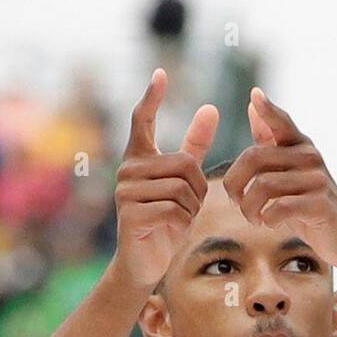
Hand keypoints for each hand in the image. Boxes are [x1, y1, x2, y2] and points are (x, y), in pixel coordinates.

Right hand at [113, 69, 218, 289]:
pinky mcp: (130, 212)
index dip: (152, 97)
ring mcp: (125, 190)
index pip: (141, 119)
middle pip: (183, 164)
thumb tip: (211, 108)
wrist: (143, 262)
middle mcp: (127, 169)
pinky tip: (172, 229)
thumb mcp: (182, 181)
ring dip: (192, 207)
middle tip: (189, 205)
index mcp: (138, 157)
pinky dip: (183, 221)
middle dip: (198, 188)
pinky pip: (174, 209)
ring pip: (181, 188)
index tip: (161, 74)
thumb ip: (193, 147)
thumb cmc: (164, 219)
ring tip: (179, 217)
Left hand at [223, 88, 336, 277]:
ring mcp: (317, 179)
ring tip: (253, 218)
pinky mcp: (321, 204)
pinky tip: (269, 223)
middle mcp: (309, 157)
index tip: (255, 95)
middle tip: (235, 202)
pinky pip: (280, 207)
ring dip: (249, 208)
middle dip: (234, 183)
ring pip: (263, 186)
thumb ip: (270, 141)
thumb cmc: (310, 203)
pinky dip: (267, 219)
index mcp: (300, 146)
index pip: (282, 122)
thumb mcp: (290, 171)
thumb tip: (252, 105)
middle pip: (254, 158)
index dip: (268, 110)